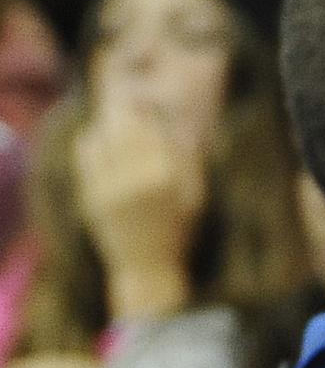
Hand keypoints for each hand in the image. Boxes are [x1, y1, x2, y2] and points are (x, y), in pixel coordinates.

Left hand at [73, 108, 207, 318]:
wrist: (146, 268)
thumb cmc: (180, 233)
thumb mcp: (195, 198)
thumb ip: (189, 160)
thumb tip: (181, 125)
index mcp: (166, 179)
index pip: (154, 130)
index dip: (150, 111)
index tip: (151, 102)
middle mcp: (136, 180)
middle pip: (125, 128)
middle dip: (128, 109)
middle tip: (131, 98)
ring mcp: (110, 188)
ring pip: (103, 136)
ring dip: (109, 123)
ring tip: (117, 118)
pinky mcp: (91, 194)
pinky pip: (87, 154)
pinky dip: (93, 140)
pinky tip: (101, 140)